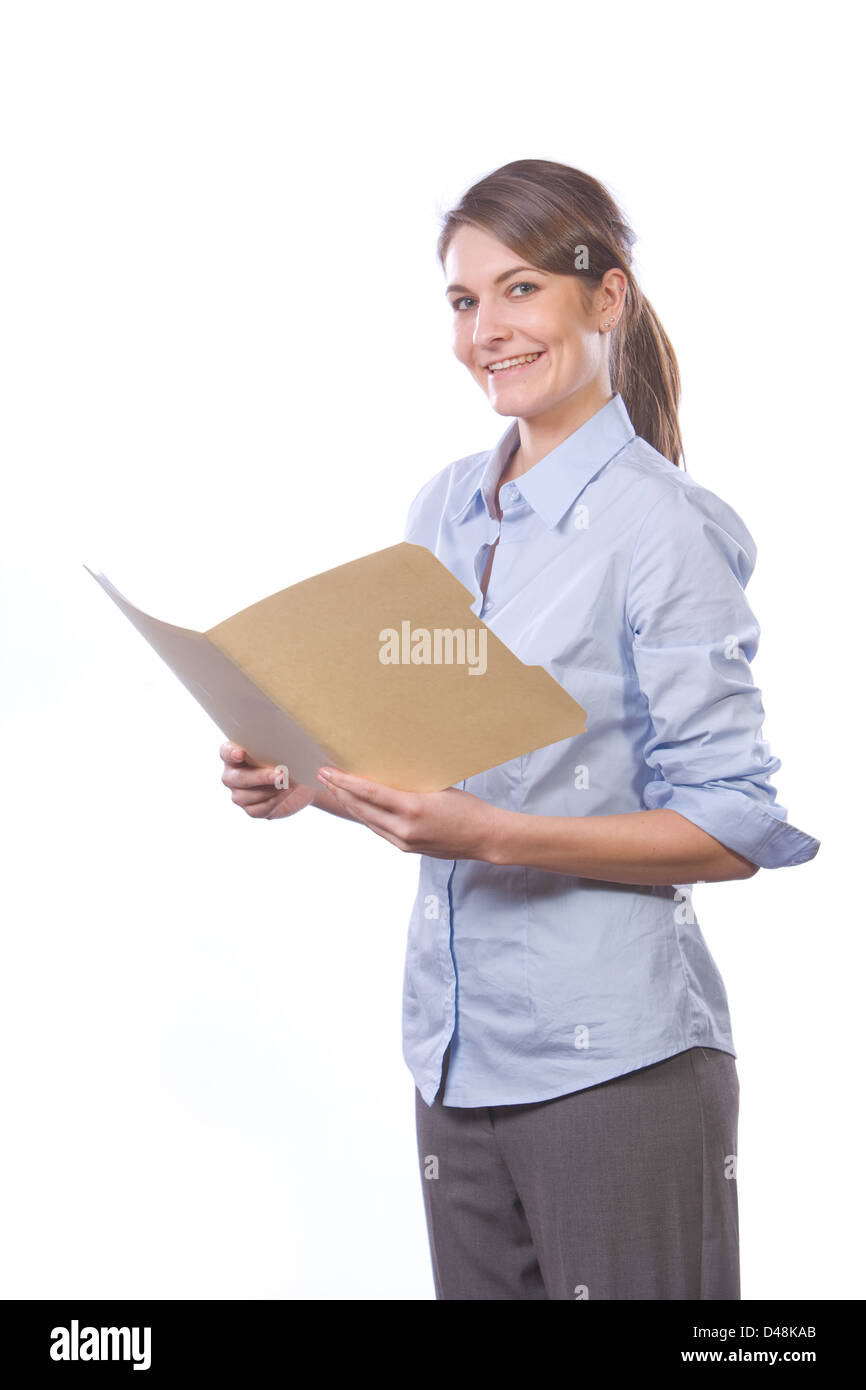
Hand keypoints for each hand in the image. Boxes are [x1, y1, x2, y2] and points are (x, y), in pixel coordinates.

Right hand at [220, 741, 315, 818]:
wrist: (296, 779)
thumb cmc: (285, 758)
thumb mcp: (280, 749)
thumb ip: (274, 747)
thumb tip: (284, 747)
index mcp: (233, 754)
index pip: (226, 752)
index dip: (231, 753)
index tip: (241, 754)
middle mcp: (232, 775)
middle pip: (239, 778)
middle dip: (261, 777)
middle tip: (280, 774)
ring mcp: (239, 794)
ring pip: (250, 796)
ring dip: (273, 789)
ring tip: (290, 782)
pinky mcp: (251, 809)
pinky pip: (260, 808)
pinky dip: (276, 800)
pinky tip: (287, 792)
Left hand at [315, 766, 501, 860]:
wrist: (485, 837)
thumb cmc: (467, 808)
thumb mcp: (438, 788)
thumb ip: (409, 786)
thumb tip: (384, 775)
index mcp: (413, 808)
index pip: (369, 792)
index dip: (345, 781)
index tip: (329, 771)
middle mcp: (404, 828)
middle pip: (361, 808)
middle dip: (340, 791)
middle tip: (323, 776)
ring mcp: (404, 841)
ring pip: (367, 820)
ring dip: (349, 804)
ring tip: (334, 789)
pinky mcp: (406, 848)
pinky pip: (378, 829)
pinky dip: (365, 816)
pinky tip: (357, 806)